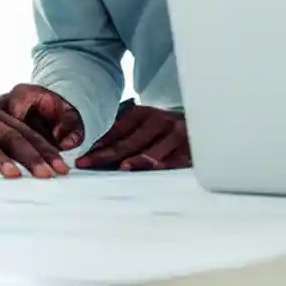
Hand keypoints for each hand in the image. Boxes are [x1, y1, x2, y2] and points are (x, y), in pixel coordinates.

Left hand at [75, 104, 189, 170]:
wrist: (201, 123)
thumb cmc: (165, 130)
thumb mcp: (145, 123)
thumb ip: (125, 133)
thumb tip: (96, 149)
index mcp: (144, 113)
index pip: (118, 129)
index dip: (99, 142)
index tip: (83, 153)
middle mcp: (159, 122)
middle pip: (129, 142)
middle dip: (105, 155)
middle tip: (87, 163)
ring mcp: (175, 137)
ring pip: (151, 152)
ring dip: (136, 160)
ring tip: (121, 167)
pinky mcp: (187, 152)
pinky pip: (170, 162)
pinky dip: (158, 167)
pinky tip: (148, 172)